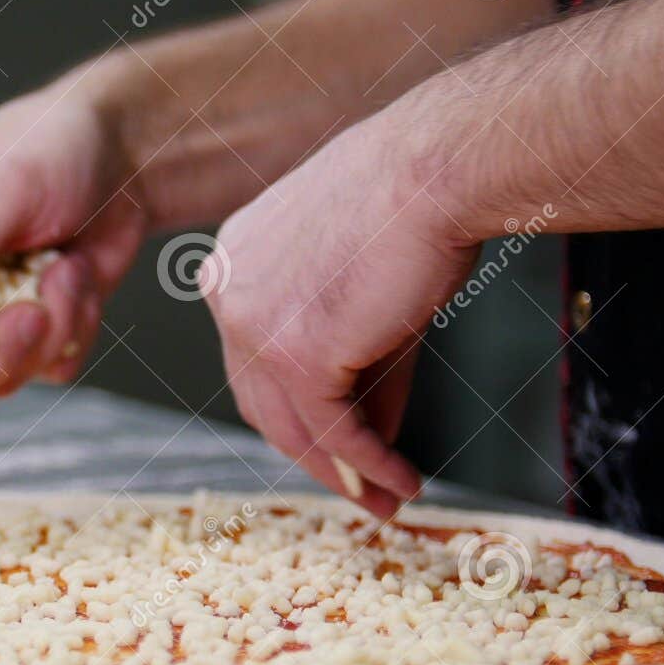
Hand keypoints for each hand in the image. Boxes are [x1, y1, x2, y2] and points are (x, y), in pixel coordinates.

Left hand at [204, 110, 479, 515]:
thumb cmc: (413, 200)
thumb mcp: (365, 289)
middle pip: (263, 399)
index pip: (255, 358)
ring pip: (294, 424)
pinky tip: (401, 481)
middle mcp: (228, 293)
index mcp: (234, 264)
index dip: (298, 408)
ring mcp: (253, 326)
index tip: (337, 442)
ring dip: (342, 471)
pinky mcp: (294, 354)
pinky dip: (369, 463)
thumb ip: (357, 364)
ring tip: (385, 497)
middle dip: (314, 452)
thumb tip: (368, 443)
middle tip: (361, 487)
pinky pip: (334, 430)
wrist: (435, 167)